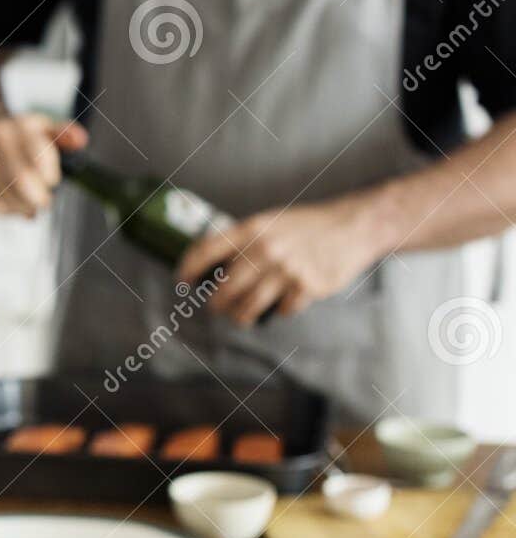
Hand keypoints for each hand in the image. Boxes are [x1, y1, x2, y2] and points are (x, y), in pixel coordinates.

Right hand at [0, 114, 87, 215]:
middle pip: (20, 179)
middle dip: (37, 197)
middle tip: (44, 203)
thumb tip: (81, 141)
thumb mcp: (42, 129)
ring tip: (30, 207)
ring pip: (5, 194)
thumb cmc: (18, 138)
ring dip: (22, 207)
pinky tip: (14, 207)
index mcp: (22, 126)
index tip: (52, 182)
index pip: (39, 154)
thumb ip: (64, 135)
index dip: (49, 176)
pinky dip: (6, 210)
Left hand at [176, 195, 387, 326]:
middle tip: (215, 307)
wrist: (355, 225)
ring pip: (247, 308)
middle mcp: (265, 249)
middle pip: (223, 291)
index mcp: (252, 228)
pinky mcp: (306, 287)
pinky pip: (281, 311)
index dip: (188, 269)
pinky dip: (278, 311)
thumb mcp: (272, 220)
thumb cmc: (308, 225)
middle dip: (215, 304)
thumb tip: (213, 265)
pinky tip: (281, 302)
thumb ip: (245, 240)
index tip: (182, 281)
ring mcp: (286, 270)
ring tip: (238, 315)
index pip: (205, 250)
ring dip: (239, 317)